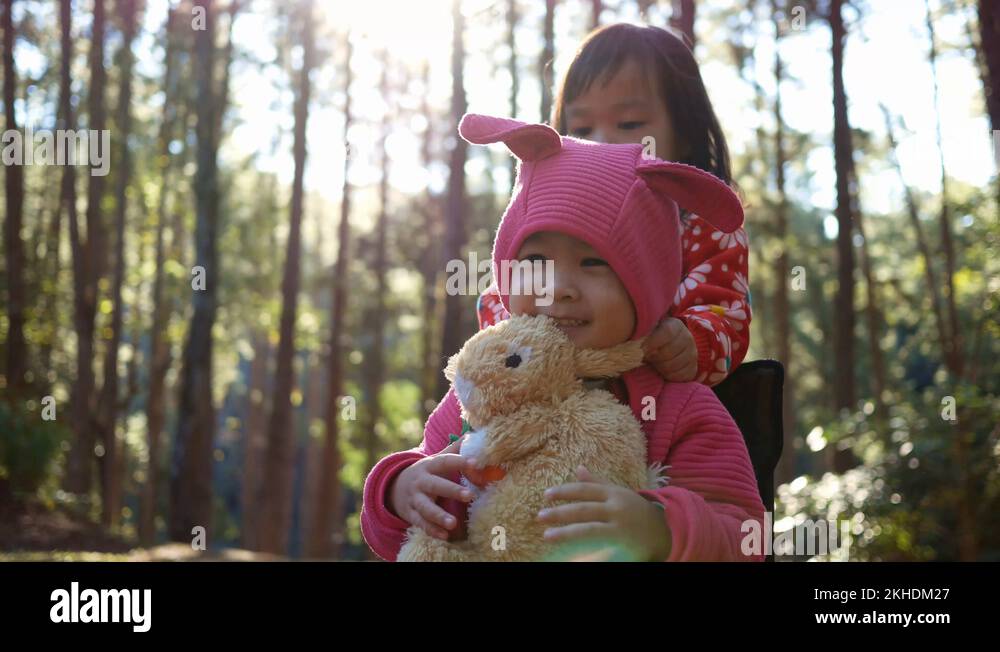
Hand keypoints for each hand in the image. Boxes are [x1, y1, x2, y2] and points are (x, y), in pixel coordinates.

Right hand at [388, 439, 476, 540]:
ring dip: (439, 516)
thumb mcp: (437, 459)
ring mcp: (414, 499)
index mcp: (429, 466)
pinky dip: (432, 530)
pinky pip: (420, 523)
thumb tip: (473, 434)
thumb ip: (455, 449)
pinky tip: (445, 536)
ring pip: (425, 508)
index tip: (476, 463)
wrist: (394, 486)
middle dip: (452, 490)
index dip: (460, 461)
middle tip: (470, 495)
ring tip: (453, 523)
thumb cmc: (427, 472)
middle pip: (435, 485)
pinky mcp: (410, 514)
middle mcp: (421, 482)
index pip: (445, 461)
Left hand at [537, 466, 671, 560]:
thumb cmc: (635, 509)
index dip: (565, 491)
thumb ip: (597, 483)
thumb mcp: (618, 493)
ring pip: (588, 528)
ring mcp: (619, 525)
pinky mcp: (621, 541)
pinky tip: (569, 550)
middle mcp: (616, 507)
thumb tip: (578, 468)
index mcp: (613, 492)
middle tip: (540, 515)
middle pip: (583, 508)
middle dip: (560, 511)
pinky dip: (583, 545)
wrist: (664, 529)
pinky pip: (598, 542)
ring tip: (547, 535)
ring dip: (566, 531)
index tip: (546, 494)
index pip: (585, 489)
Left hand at [643, 317, 697, 381]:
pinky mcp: (693, 368)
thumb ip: (646, 335)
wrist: (670, 344)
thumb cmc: (655, 337)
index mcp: (676, 325)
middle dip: (654, 357)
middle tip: (648, 357)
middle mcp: (687, 338)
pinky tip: (663, 370)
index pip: (667, 332)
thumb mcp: (650, 330)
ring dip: (660, 367)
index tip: (642, 348)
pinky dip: (668, 376)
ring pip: (673, 366)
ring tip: (655, 362)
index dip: (653, 342)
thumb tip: (640, 347)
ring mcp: (692, 354)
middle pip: (669, 352)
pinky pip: (679, 376)